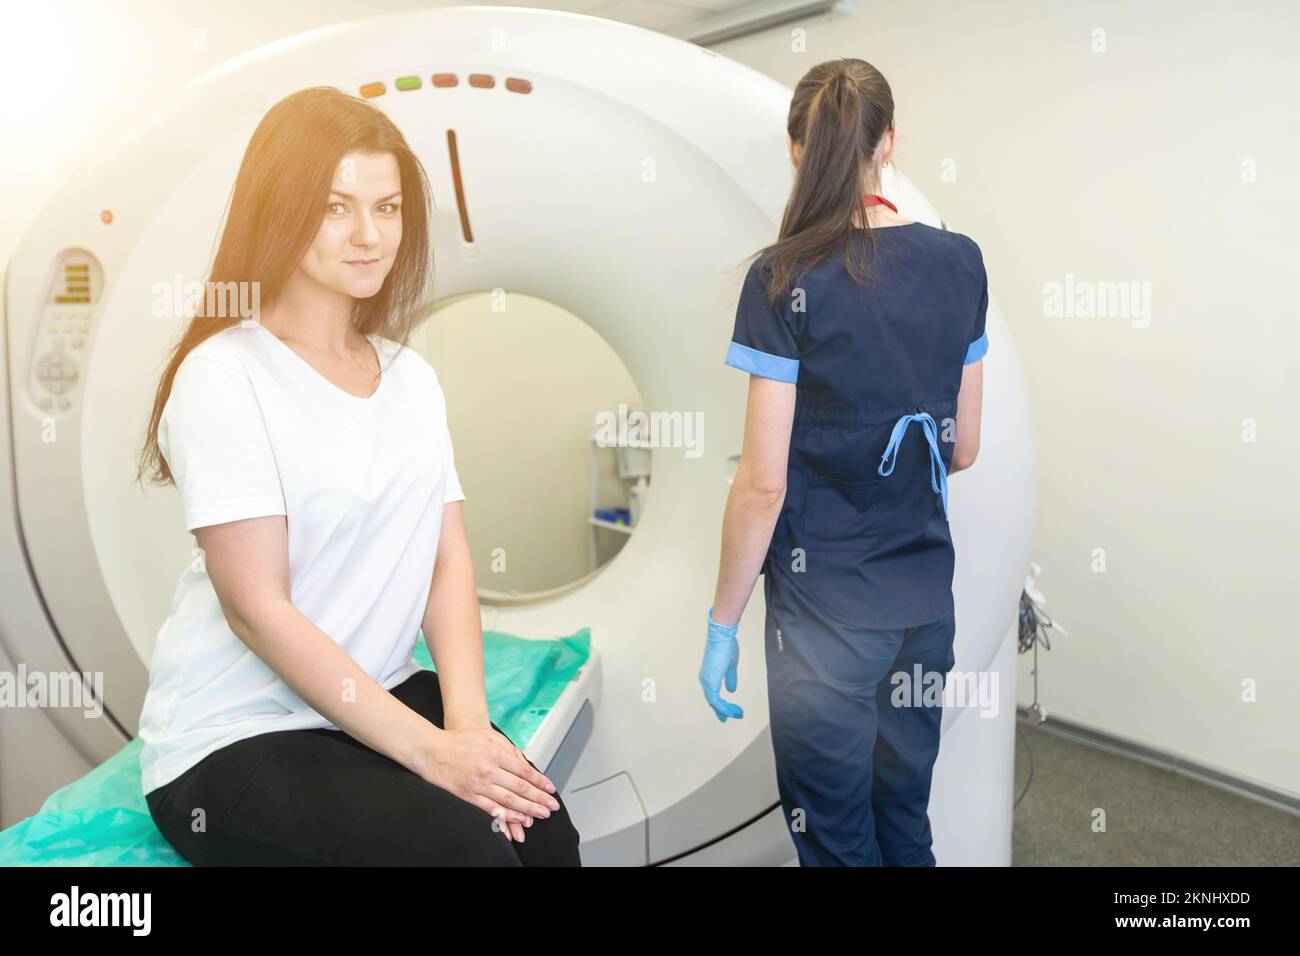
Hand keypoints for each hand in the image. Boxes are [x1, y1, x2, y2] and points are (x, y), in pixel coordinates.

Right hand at [444, 713, 537, 842]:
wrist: (432, 749)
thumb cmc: (462, 740)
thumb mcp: (489, 736)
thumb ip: (508, 749)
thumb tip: (525, 765)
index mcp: (496, 752)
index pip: (524, 771)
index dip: (540, 782)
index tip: (550, 790)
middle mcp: (489, 769)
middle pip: (520, 788)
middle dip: (538, 799)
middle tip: (551, 807)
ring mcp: (478, 784)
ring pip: (508, 800)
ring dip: (527, 809)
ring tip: (540, 815)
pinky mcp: (468, 795)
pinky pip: (491, 808)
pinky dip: (506, 814)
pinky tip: (518, 818)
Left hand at [699, 607, 743, 721]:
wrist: (722, 636)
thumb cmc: (725, 646)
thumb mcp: (730, 666)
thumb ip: (730, 679)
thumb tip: (731, 690)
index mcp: (709, 676)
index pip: (713, 695)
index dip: (721, 705)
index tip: (729, 713)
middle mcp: (705, 680)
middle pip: (713, 701)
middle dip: (724, 710)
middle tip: (734, 716)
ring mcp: (707, 681)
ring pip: (714, 702)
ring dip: (726, 710)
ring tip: (738, 714)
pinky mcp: (710, 681)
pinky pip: (715, 700)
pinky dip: (724, 707)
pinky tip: (732, 710)